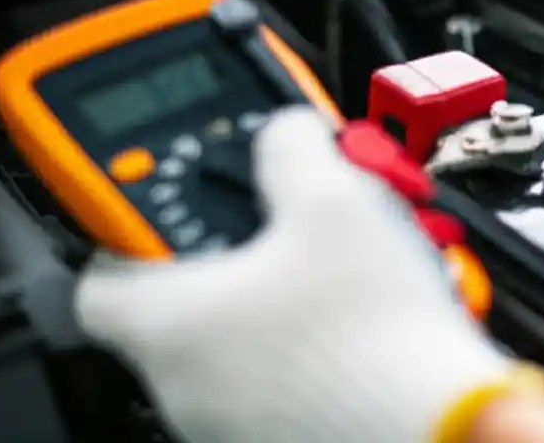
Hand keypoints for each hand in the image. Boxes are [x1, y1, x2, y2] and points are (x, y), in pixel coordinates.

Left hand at [75, 107, 543, 442]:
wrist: (441, 426)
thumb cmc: (375, 335)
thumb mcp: (335, 198)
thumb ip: (292, 147)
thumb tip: (286, 132)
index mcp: (166, 322)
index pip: (102, 270)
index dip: (137, 224)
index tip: (179, 197)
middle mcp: (181, 385)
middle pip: (185, 300)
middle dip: (240, 253)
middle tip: (290, 226)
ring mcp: (228, 423)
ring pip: (240, 342)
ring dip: (282, 299)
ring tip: (344, 271)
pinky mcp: (281, 439)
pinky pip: (280, 379)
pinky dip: (311, 344)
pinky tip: (364, 321)